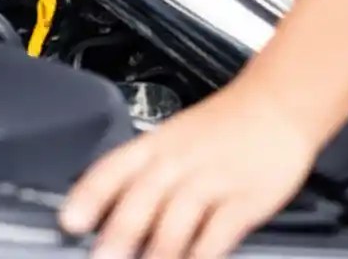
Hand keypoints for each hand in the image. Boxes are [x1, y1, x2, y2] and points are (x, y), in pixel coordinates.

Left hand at [61, 74, 318, 258]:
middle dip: (118, 234)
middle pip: (142, 199)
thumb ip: (142, 173)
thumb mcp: (174, 138)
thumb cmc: (222, 126)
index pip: (113, 169)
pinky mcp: (246, 200)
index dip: (89, 197)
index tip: (70, 222)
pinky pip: (218, 233)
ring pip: (176, 220)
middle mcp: (179, 162)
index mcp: (155, 145)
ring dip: (157, 253)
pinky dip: (202, 255)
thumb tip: (106, 211)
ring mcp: (213, 181)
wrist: (278, 104)